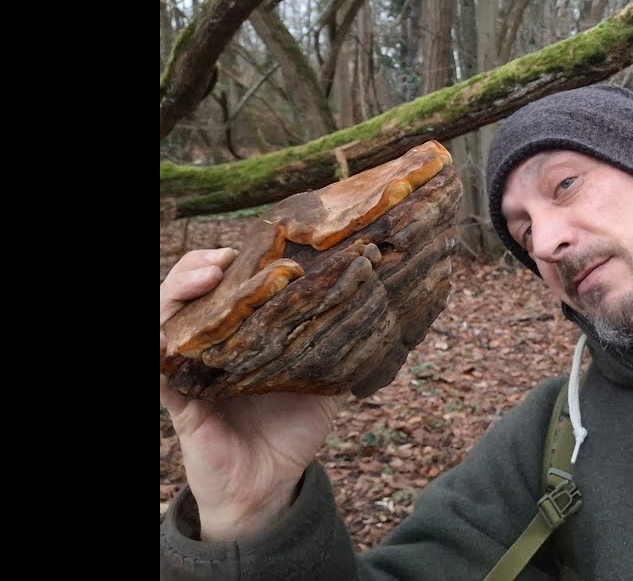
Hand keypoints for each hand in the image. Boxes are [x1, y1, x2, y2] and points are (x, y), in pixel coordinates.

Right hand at [161, 248, 339, 541]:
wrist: (270, 488)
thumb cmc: (291, 433)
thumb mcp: (324, 385)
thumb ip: (339, 352)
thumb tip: (375, 316)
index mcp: (243, 335)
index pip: (229, 285)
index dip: (236, 260)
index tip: (261, 245)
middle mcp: (212, 345)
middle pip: (191, 290)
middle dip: (201, 264)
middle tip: (226, 258)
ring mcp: (190, 369)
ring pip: (165, 315)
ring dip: (179, 288)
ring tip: (208, 275)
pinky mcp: (179, 399)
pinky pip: (158, 365)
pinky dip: (158, 339)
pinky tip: (169, 328)